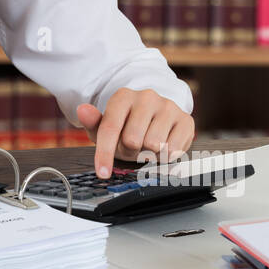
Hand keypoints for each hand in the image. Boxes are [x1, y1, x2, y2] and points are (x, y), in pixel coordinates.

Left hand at [75, 88, 194, 178]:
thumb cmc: (127, 125)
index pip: (110, 128)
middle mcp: (146, 97)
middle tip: (134, 147)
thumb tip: (83, 110)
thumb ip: (93, 122)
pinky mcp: (186, 119)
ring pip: (153, 145)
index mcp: (123, 96)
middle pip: (132, 140)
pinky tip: (163, 146)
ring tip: (148, 145)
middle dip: (130, 151)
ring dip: (149, 154)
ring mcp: (168, 106)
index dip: (105, 153)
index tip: (102, 172)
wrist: (157, 119)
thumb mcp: (106, 126)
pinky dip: (166, 155)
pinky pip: (173, 149)